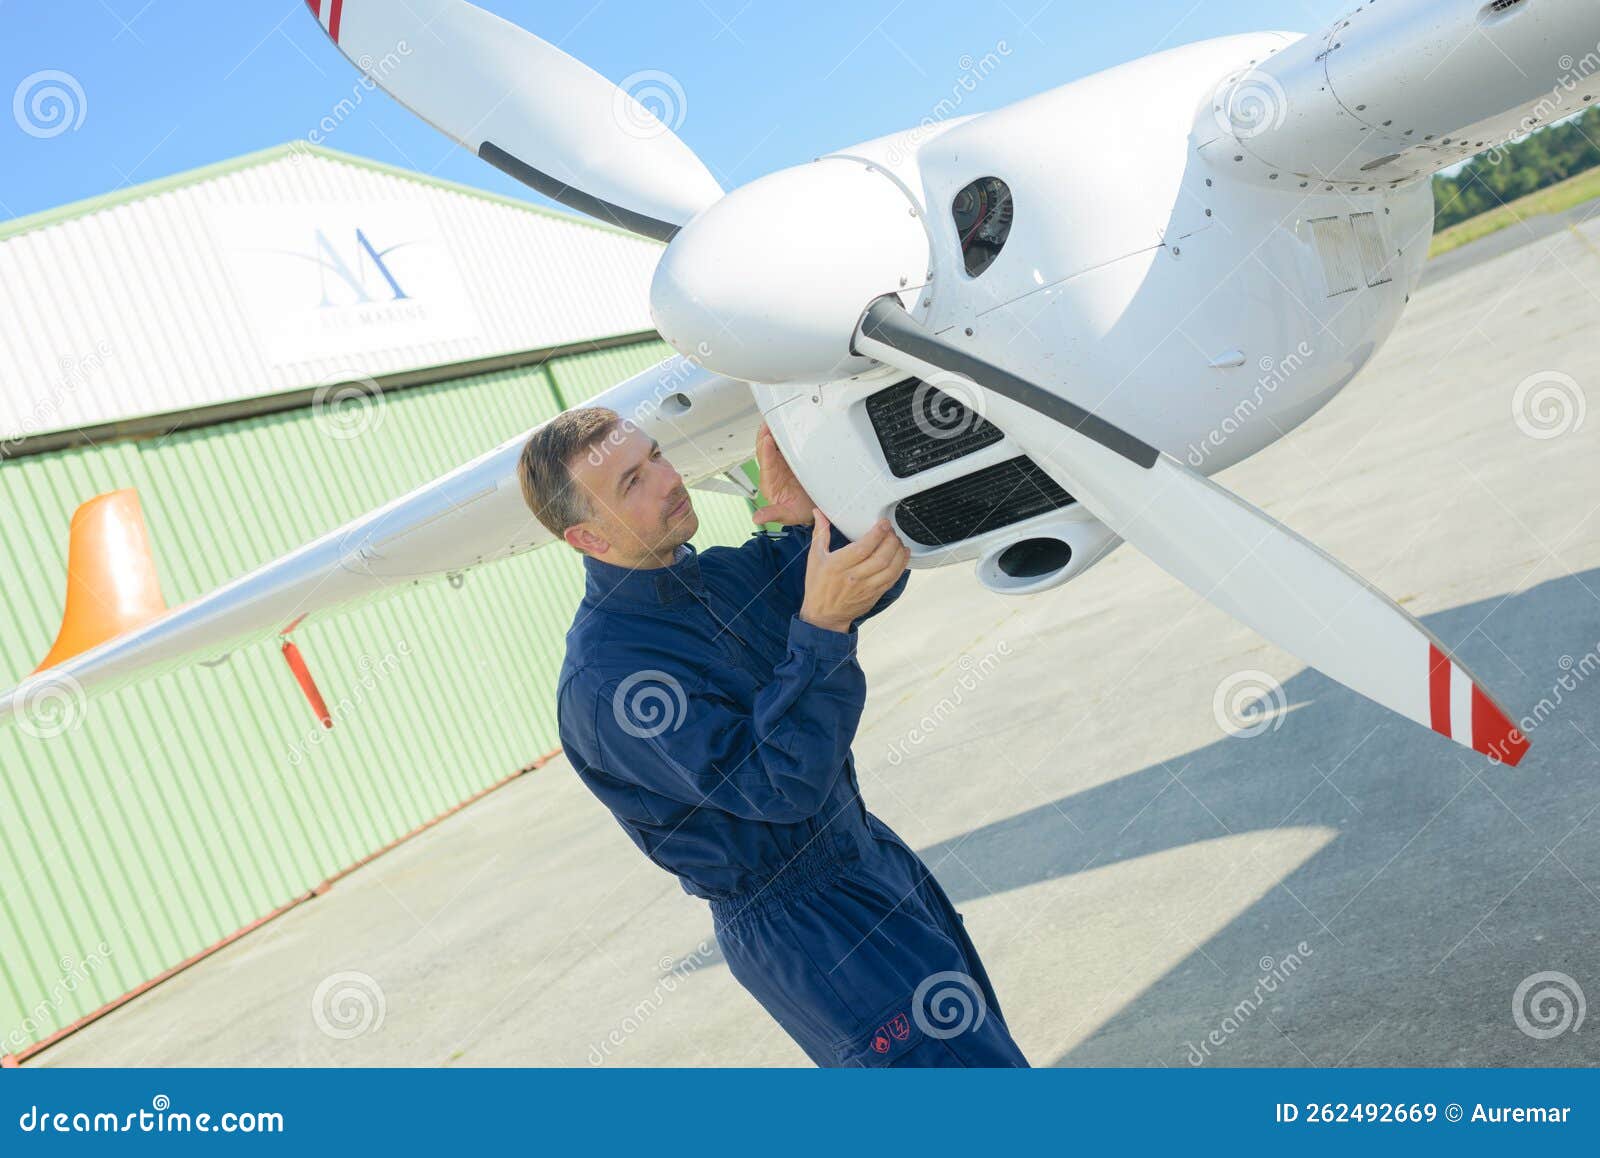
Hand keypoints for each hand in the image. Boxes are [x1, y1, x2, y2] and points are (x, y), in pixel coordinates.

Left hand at [751, 423, 815, 526]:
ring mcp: (781, 462)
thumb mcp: (788, 515)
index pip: (765, 464)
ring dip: (773, 430)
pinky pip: (784, 443)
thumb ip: (773, 514)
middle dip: (765, 434)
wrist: (815, 508)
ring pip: (773, 443)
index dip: (766, 451)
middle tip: (769, 420)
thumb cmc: (800, 511)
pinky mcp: (791, 458)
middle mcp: (773, 470)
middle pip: (765, 448)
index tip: (768, 440)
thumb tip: (757, 518)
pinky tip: (787, 423)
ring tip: (776, 417)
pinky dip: (784, 433)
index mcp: (770, 482)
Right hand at [799, 510, 909, 633]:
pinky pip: (893, 579)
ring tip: (898, 540)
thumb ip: (820, 533)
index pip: (863, 548)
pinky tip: (903, 554)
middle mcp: (854, 577)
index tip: (884, 523)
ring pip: (891, 568)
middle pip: (881, 557)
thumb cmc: (818, 586)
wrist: (824, 616)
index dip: (878, 533)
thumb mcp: (815, 558)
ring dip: (899, 552)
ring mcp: (867, 587)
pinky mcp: (875, 594)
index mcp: (838, 565)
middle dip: (891, 540)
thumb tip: (818, 513)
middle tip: (892, 530)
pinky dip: (901, 565)